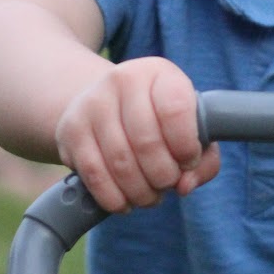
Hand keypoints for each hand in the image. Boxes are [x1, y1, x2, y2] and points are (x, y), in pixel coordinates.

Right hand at [54, 58, 219, 213]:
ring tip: (149, 194)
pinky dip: (114, 198)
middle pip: (146, 142)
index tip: (188, 160)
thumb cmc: (159, 122)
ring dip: (140, 191)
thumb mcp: (190, 128)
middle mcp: (122, 79)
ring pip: (120, 163)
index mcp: (159, 73)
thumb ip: (203, 160)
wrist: (107, 105)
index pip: (175, 110)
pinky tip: (125, 200)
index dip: (186, 147)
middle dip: (163, 176)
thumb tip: (185, 185)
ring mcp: (92, 103)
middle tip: (167, 183)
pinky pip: (94, 175)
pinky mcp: (70, 129)